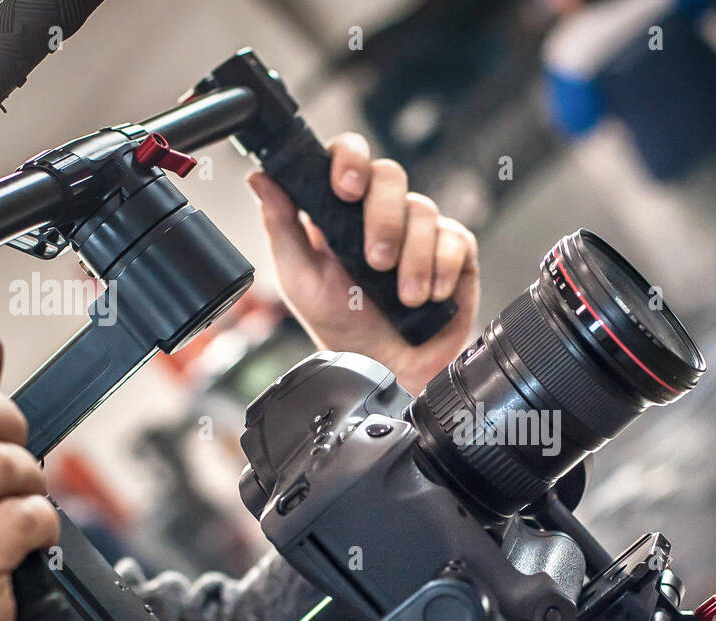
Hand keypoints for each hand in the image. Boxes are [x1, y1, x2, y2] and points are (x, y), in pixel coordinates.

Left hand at [248, 133, 478, 394]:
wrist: (388, 369)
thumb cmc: (343, 328)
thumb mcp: (301, 280)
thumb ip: (282, 227)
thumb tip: (260, 179)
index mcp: (344, 210)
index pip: (349, 156)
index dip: (350, 158)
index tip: (345, 187)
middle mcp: (384, 213)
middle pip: (390, 175)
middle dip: (383, 218)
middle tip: (376, 261)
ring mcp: (421, 231)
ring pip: (423, 210)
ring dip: (412, 258)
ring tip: (404, 297)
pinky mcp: (455, 252)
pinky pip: (456, 239)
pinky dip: (442, 268)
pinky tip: (431, 295)